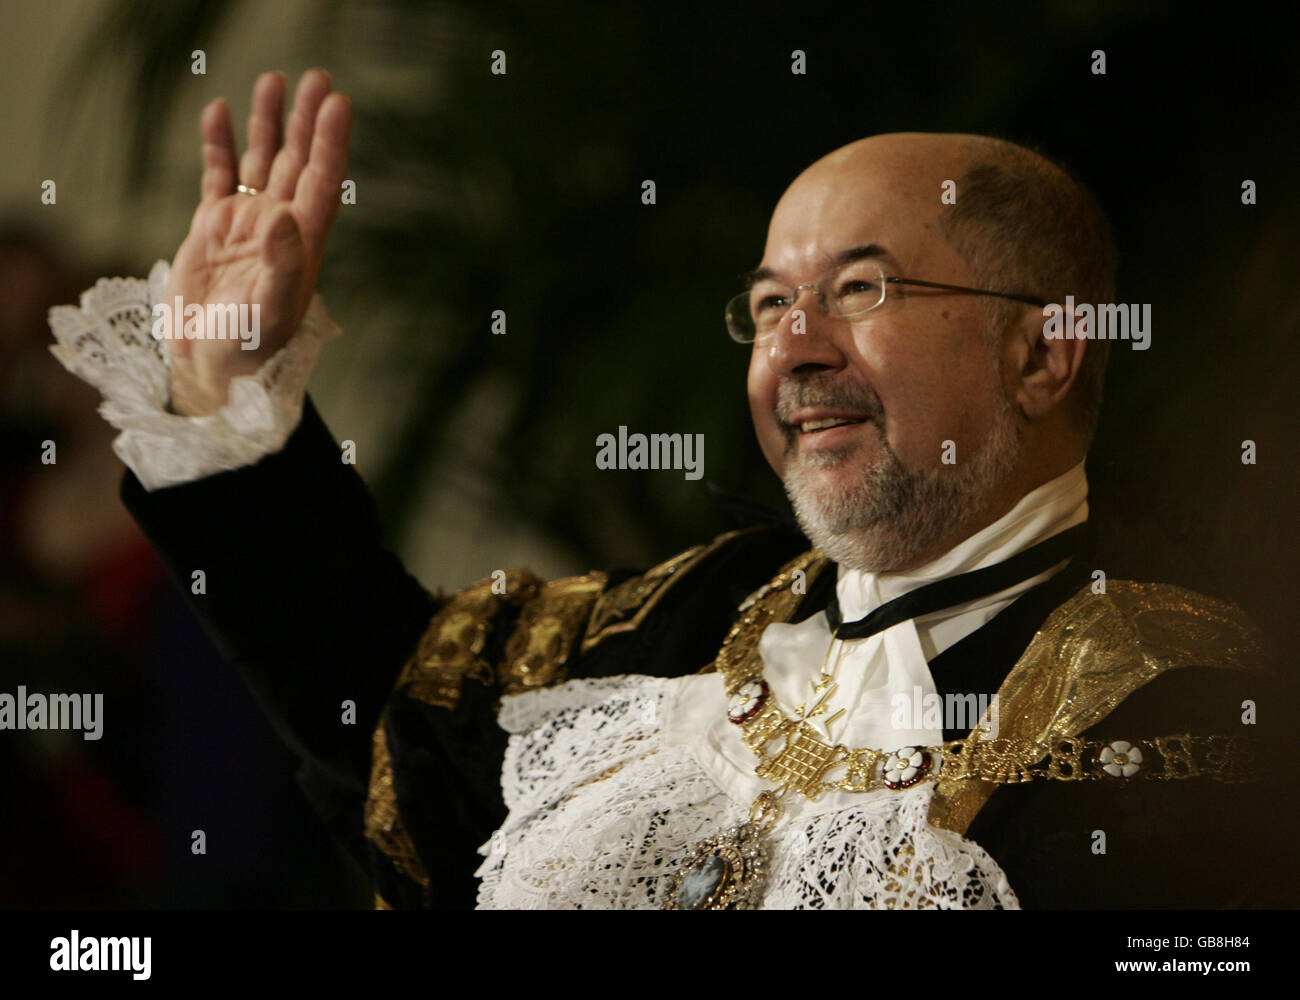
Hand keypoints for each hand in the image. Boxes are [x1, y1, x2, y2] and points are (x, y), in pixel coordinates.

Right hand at [165, 70, 351, 414]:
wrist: (210, 366)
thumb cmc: (248, 348)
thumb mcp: (269, 311)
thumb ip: (280, 266)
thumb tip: (283, 216)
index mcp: (302, 244)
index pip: (322, 183)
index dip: (331, 144)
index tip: (339, 104)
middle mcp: (279, 227)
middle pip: (298, 162)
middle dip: (307, 122)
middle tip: (317, 78)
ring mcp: (246, 224)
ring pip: (261, 162)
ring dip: (268, 124)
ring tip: (274, 80)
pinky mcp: (212, 227)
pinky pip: (218, 176)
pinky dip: (219, 145)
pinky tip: (220, 112)